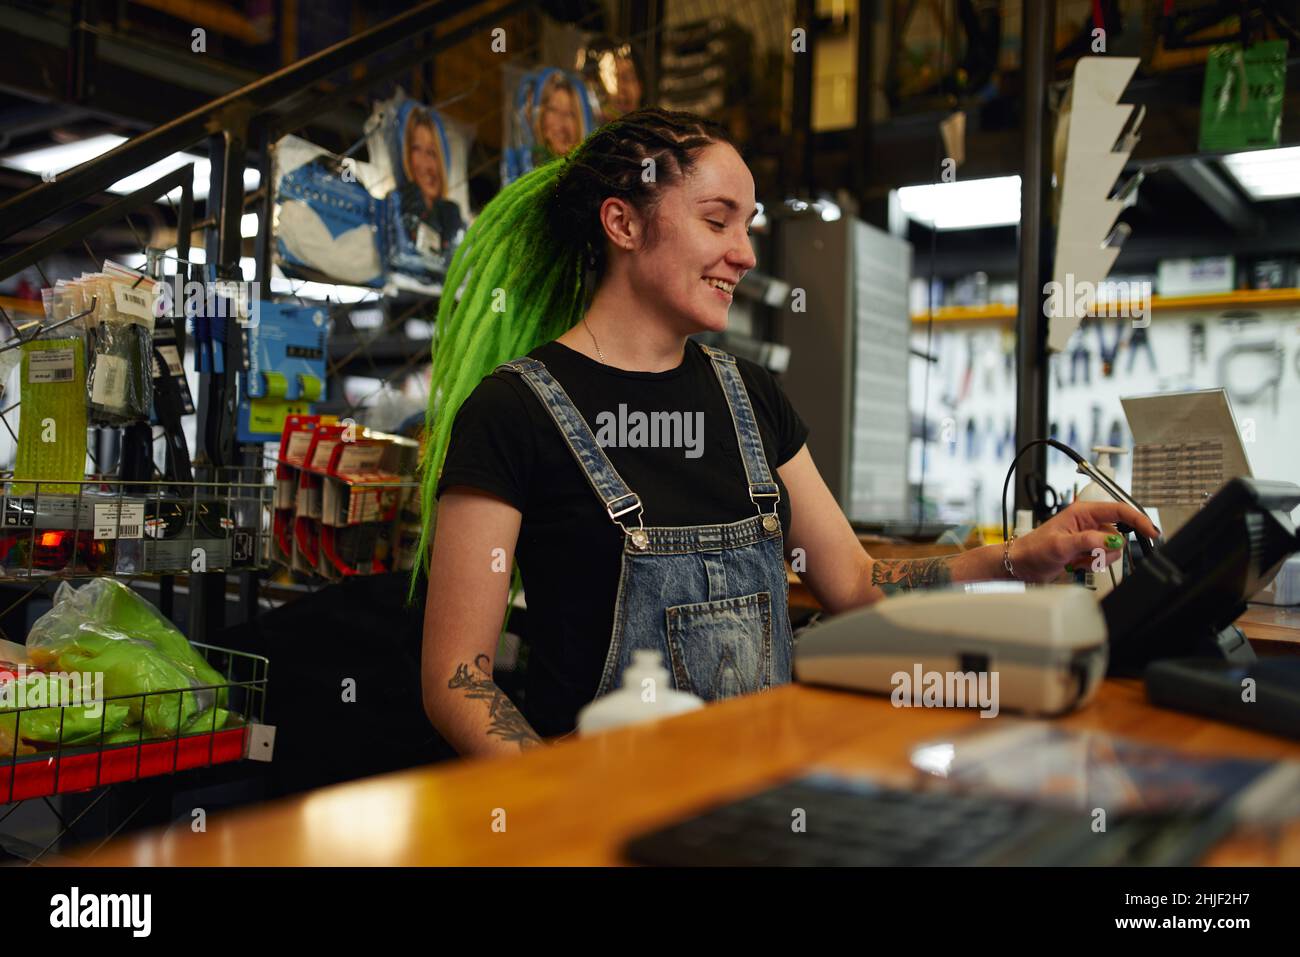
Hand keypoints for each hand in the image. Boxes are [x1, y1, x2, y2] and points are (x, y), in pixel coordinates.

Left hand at [1008, 500, 1159, 583]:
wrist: (1022, 565)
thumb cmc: (1033, 549)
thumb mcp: (1060, 544)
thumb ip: (1088, 541)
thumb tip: (1111, 541)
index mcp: (1083, 512)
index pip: (1119, 510)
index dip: (1138, 519)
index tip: (1152, 531)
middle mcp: (1088, 522)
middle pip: (1119, 534)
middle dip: (1106, 549)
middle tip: (1085, 555)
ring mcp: (1088, 537)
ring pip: (1112, 549)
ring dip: (1097, 559)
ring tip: (1076, 560)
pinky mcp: (1087, 550)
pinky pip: (1103, 559)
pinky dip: (1093, 564)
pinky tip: (1076, 564)